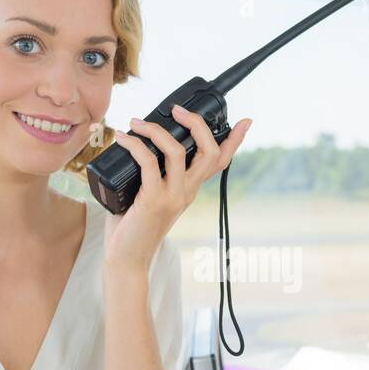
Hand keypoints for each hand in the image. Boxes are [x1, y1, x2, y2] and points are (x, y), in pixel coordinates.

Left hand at [103, 104, 251, 271]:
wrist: (126, 260)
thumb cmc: (133, 227)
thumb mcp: (149, 197)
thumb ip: (152, 176)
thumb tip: (136, 145)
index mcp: (189, 190)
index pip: (219, 163)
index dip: (234, 141)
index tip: (245, 122)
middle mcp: (186, 192)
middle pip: (209, 152)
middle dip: (197, 124)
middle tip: (177, 110)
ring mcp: (172, 197)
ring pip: (178, 152)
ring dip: (157, 130)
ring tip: (136, 122)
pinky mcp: (153, 200)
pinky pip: (148, 163)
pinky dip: (135, 145)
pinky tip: (123, 138)